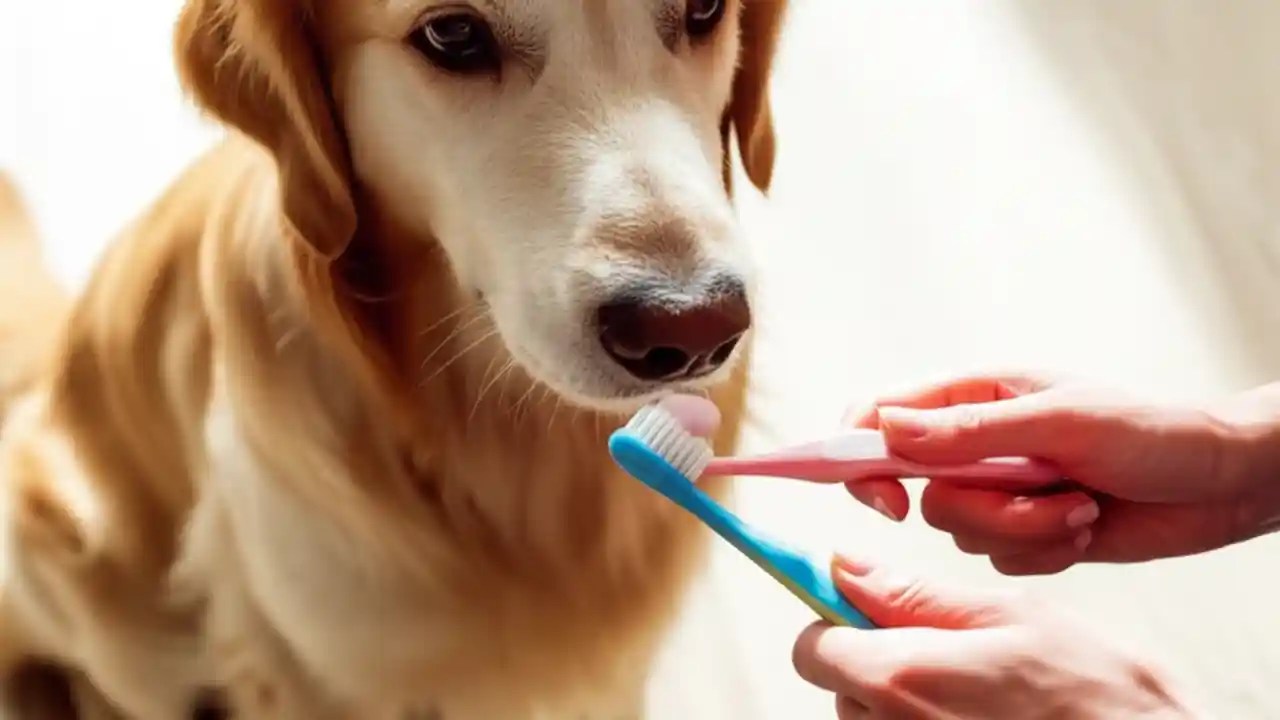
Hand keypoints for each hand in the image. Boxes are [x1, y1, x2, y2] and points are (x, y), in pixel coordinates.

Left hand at [792, 555, 1195, 719]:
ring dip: (906, 700)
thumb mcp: (1015, 616)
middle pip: (842, 687)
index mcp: (903, 681)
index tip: (866, 610)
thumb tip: (847, 567)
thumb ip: (918, 594)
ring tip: (981, 693)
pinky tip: (985, 718)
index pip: (813, 649)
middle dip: (878, 662)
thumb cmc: (1103, 698)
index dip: (837, 622)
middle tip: (950, 653)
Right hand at [844, 373, 1279, 573]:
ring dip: (1024, 528)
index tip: (884, 496)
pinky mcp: (1022, 530)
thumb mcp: (1060, 423)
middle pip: (916, 488)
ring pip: (959, 529)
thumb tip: (887, 427)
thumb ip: (969, 431)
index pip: (879, 416)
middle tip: (1024, 499)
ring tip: (1079, 504)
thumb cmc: (1151, 433)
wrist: (1215, 486)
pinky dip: (1043, 550)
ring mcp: (998, 488)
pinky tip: (1084, 524)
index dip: (859, 455)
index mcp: (973, 396)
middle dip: (977, 506)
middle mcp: (975, 443)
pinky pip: (998, 557)